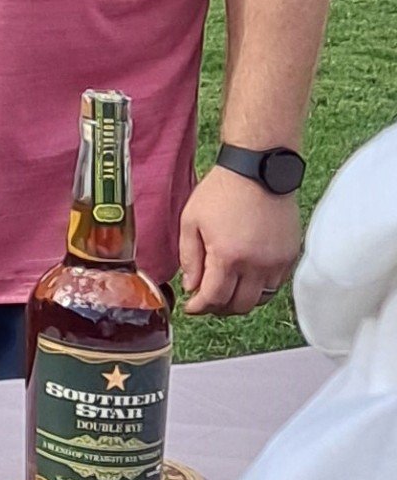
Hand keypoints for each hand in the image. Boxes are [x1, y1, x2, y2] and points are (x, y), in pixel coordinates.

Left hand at [178, 164, 302, 315]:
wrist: (258, 171)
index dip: (199, 308)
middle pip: (239, 305)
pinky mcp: (290, 256)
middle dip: (218, 308)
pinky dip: (259, 288)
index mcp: (228, 256)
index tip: (192, 308)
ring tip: (225, 290)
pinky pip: (275, 285)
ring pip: (259, 299)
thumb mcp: (191, 221)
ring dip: (240, 300)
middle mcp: (256, 264)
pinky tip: (245, 277)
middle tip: (206, 301)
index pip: (214, 298)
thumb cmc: (222, 192)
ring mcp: (277, 262)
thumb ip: (189, 257)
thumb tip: (191, 286)